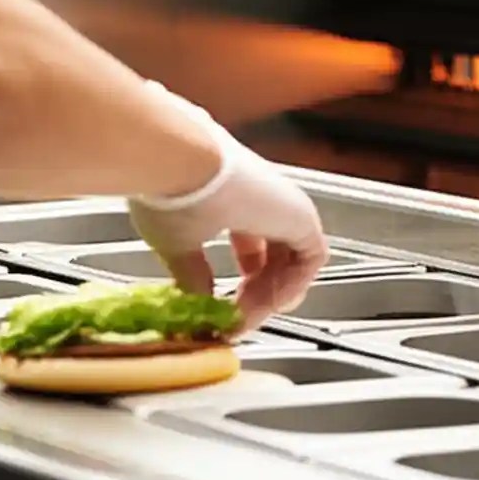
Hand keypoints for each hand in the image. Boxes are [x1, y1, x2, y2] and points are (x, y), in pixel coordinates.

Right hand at [127, 82, 327, 330]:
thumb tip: (197, 301)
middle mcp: (261, 197)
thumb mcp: (175, 243)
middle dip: (257, 291)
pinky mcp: (301, 214)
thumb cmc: (167, 190)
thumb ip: (191, 274)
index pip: (249, 241)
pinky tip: (267, 305)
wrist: (177, 160)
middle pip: (273, 252)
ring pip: (293, 257)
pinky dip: (293, 286)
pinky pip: (311, 259)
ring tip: (246, 319)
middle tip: (236, 320)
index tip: (221, 306)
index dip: (242, 279)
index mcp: (230, 196)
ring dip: (271, 294)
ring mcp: (283, 203)